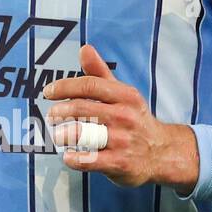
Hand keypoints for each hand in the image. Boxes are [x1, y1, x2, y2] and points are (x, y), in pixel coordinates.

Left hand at [43, 44, 198, 190]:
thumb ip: (101, 73)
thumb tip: (84, 49)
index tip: (48, 92)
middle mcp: (125, 116)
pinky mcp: (120, 162)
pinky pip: (91, 160)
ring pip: (84, 133)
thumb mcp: (123, 94)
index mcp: (126, 96)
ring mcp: (122, 140)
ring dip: (65, 134)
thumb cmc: (135, 120)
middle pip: (83, 108)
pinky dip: (75, 158)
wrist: (162, 152)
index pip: (90, 85)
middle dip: (61, 111)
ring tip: (57, 135)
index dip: (64, 87)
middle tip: (51, 115)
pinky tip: (68, 156)